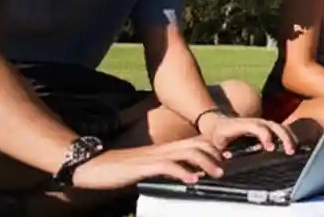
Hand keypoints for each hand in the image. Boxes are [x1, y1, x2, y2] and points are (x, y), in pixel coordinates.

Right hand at [71, 136, 224, 189]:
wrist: (94, 166)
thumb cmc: (120, 169)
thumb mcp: (149, 168)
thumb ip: (167, 169)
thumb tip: (186, 176)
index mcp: (165, 149)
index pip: (195, 143)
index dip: (214, 148)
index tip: (230, 157)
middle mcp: (163, 149)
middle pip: (196, 144)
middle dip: (216, 154)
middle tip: (229, 165)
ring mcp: (154, 156)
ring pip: (187, 153)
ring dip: (206, 163)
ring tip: (218, 174)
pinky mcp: (144, 166)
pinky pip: (167, 166)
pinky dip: (183, 172)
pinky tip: (193, 180)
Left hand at [201, 113, 297, 155]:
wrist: (217, 123)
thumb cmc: (216, 136)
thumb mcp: (215, 144)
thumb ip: (219, 153)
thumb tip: (224, 165)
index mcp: (241, 125)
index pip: (257, 126)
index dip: (265, 135)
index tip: (270, 148)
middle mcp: (254, 121)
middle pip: (273, 125)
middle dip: (283, 136)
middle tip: (289, 151)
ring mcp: (262, 123)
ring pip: (279, 126)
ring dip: (288, 137)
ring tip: (292, 151)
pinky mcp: (266, 127)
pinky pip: (280, 129)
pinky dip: (288, 136)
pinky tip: (292, 146)